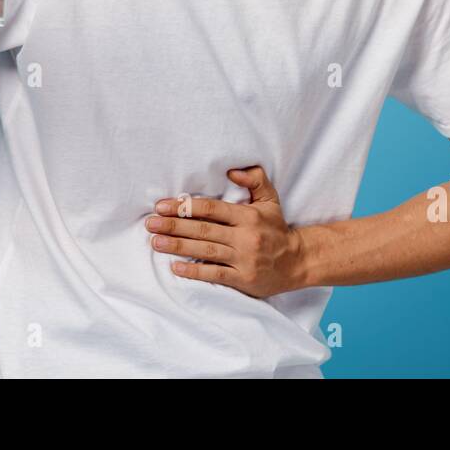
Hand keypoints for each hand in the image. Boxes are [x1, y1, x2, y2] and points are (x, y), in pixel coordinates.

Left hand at [145, 166, 305, 298]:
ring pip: (205, 251)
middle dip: (174, 226)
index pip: (211, 209)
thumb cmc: (277, 229)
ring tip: (155, 242)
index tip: (162, 206)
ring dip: (178, 246)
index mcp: (248, 215)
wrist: (298, 262)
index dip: (185, 207)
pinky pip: (215, 274)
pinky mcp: (243, 279)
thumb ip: (255, 180)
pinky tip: (176, 268)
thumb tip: (232, 171)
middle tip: (150, 223)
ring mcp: (243, 259)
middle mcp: (245, 236)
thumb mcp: (270, 200)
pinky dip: (194, 271)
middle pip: (203, 230)